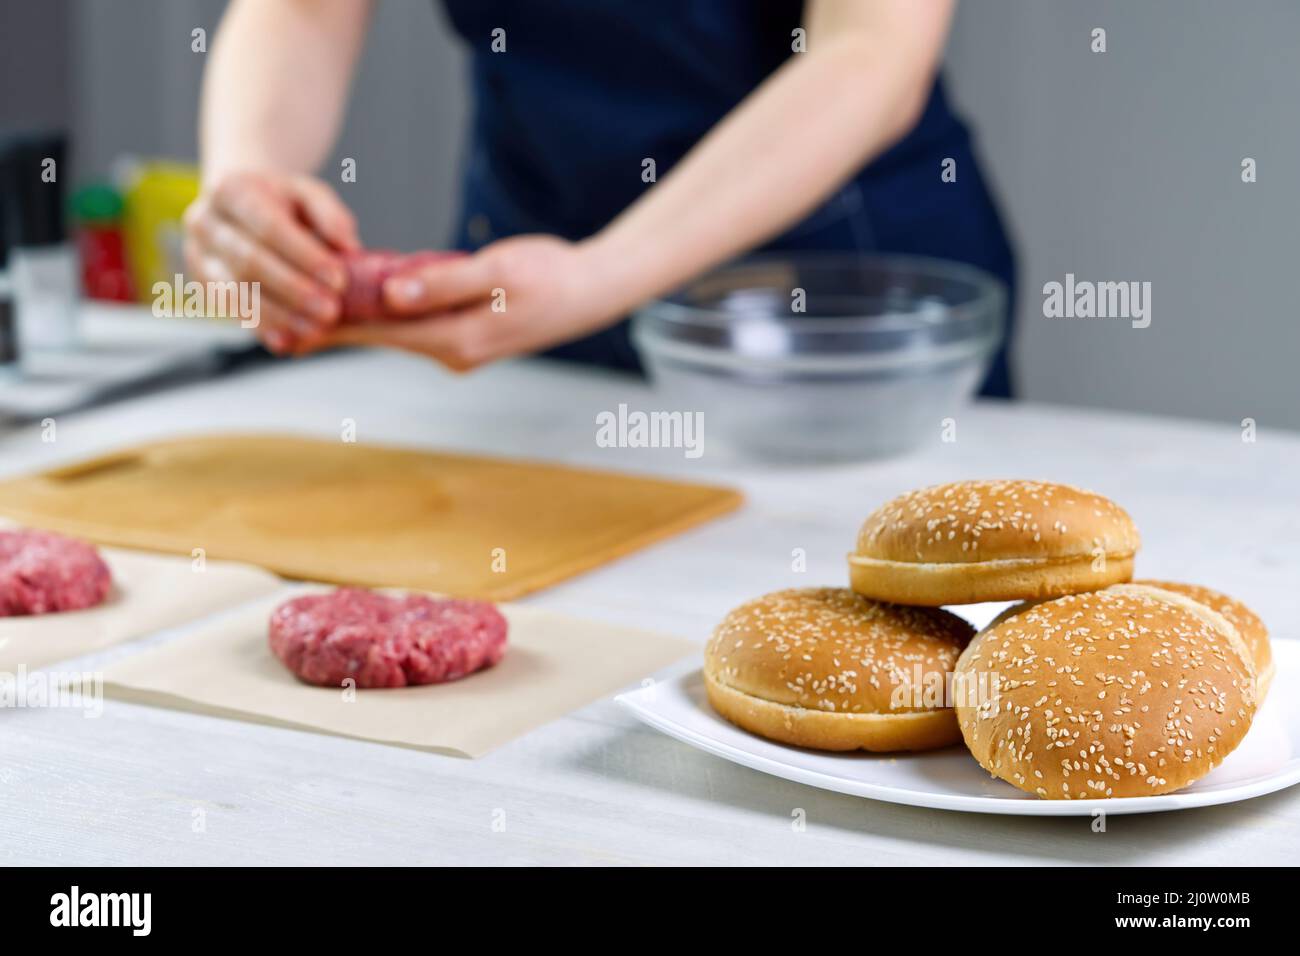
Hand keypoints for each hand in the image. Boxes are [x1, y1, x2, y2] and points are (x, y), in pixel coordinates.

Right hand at [183, 170, 358, 352]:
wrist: (241, 204)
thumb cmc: (281, 201)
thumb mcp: (309, 194)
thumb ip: (331, 216)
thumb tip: (349, 247)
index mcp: (232, 190)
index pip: (268, 226)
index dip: (304, 256)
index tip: (338, 279)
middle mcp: (205, 222)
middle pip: (249, 262)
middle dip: (293, 290)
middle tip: (330, 311)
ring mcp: (198, 256)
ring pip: (234, 292)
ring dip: (278, 315)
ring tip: (315, 330)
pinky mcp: (202, 285)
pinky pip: (230, 311)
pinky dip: (261, 328)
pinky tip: (288, 342)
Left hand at [316, 235, 621, 370]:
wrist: (594, 292)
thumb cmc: (552, 276)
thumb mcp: (499, 271)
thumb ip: (443, 282)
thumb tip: (392, 293)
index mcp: (456, 338)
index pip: (377, 331)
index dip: (330, 325)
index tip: (287, 326)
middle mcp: (454, 352)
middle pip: (380, 336)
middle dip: (334, 326)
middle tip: (281, 322)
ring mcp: (463, 348)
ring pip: (399, 331)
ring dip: (360, 319)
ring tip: (311, 309)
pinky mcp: (470, 337)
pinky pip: (419, 326)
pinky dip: (391, 314)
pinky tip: (369, 300)